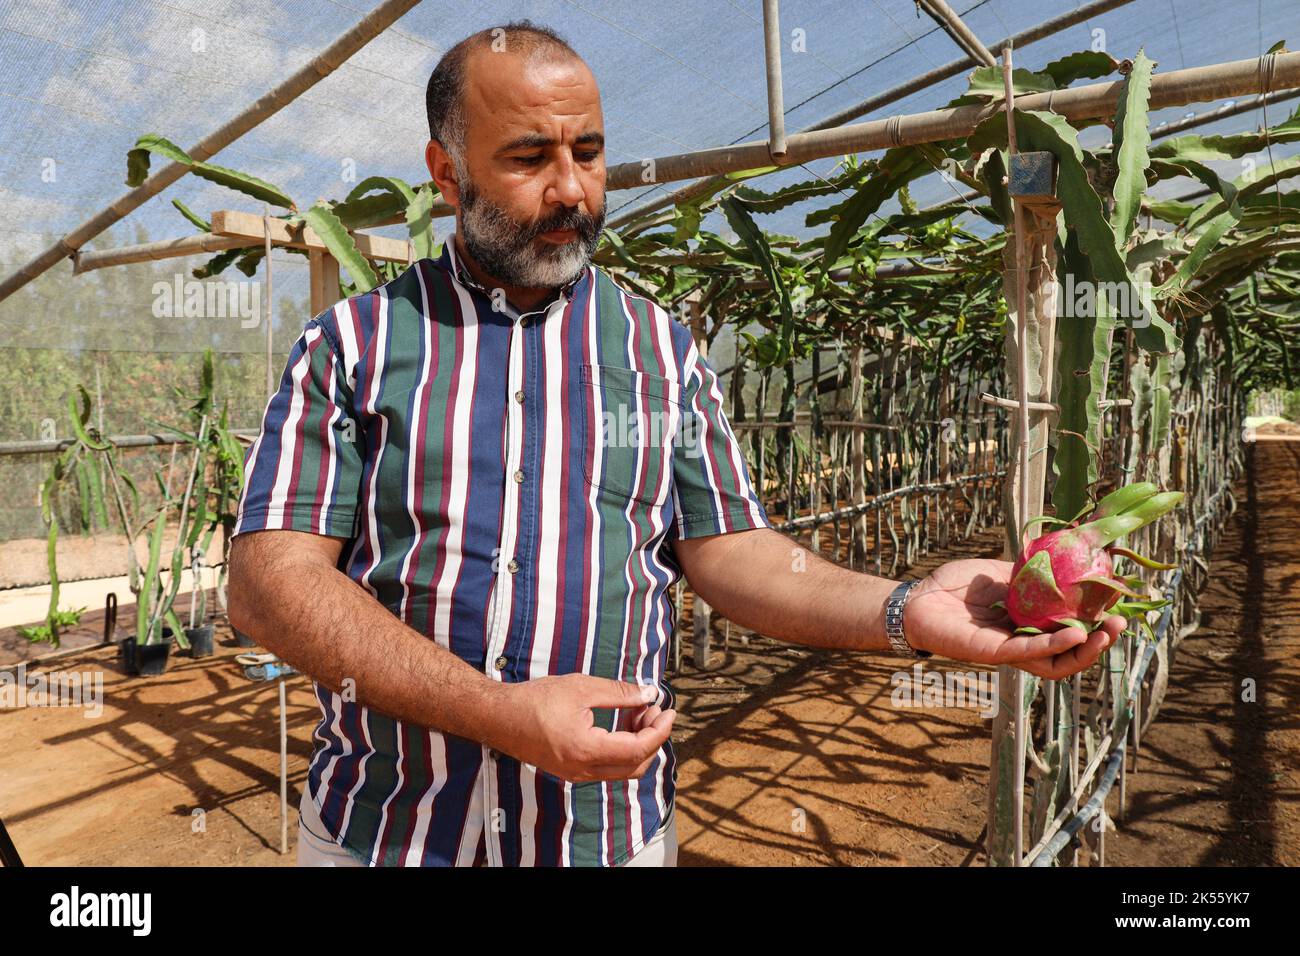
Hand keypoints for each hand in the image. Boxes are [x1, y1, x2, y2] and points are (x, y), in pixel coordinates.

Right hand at [491, 674, 674, 781]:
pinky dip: (621, 748)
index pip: (638, 749)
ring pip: (622, 769)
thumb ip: (619, 693)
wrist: (499, 717)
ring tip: (638, 712)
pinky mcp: (571, 771)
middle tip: (655, 710)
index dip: (660, 731)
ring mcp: (577, 774)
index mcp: (587, 750)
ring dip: (638, 744)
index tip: (669, 710)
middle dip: (652, 738)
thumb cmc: (535, 700)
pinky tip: (621, 723)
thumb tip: (649, 694)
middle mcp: (583, 770)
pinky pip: (607, 767)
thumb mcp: (581, 687)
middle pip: (635, 765)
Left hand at [902, 558, 1126, 678]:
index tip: (1115, 606)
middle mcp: (1022, 642)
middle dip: (1100, 642)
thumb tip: (1062, 560)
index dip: (1094, 623)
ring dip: (1085, 651)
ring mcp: (1009, 651)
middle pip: (1070, 653)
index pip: (1069, 631)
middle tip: (1120, 625)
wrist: (916, 599)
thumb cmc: (952, 588)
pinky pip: (1029, 653)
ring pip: (1056, 662)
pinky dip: (1054, 645)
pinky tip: (1076, 635)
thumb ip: (1029, 573)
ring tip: (1107, 634)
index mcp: (1027, 625)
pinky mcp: (993, 653)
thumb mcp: (1000, 573)